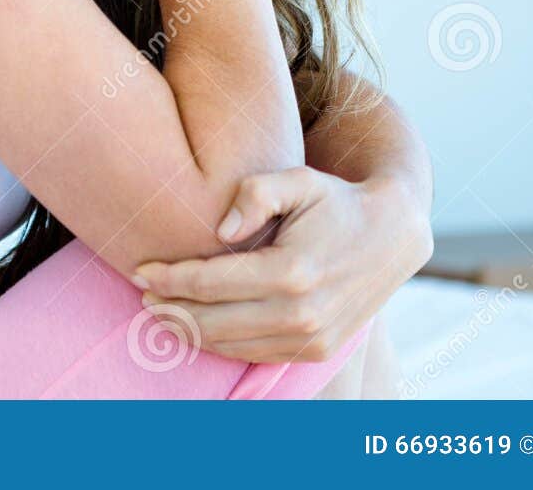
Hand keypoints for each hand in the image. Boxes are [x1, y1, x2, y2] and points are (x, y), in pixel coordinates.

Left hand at [131, 166, 432, 364]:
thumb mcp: (298, 179)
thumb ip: (255, 193)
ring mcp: (311, 339)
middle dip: (169, 308)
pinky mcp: (316, 351)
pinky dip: (220, 342)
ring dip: (188, 330)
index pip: (210, 282)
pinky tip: (197, 325)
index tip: (140, 269)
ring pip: (229, 343)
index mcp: (293, 271)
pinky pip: (253, 354)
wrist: (392, 235)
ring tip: (161, 309)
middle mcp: (302, 313)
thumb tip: (219, 230)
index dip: (169, 278)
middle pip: (212, 320)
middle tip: (142, 291)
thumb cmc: (335, 201)